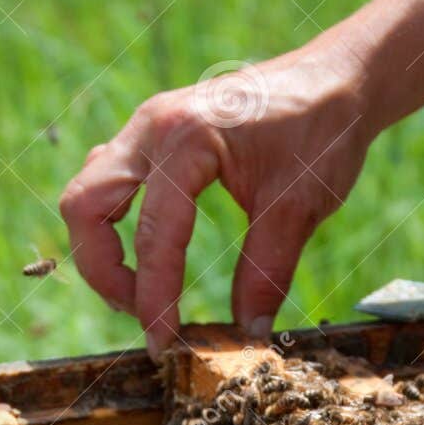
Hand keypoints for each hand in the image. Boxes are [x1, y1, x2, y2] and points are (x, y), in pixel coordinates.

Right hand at [60, 47, 373, 355]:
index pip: (154, 234)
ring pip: (88, 192)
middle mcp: (152, 127)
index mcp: (187, 139)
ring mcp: (147, 128)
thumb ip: (268, 271)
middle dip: (104, 271)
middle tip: (145, 316)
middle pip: (86, 207)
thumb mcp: (300, 206)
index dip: (154, 298)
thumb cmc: (322, 130)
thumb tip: (248, 333)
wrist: (337, 78)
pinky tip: (149, 252)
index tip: (163, 345)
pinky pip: (109, 180)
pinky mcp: (154, 136)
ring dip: (101, 248)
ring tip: (142, 292)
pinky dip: (115, 223)